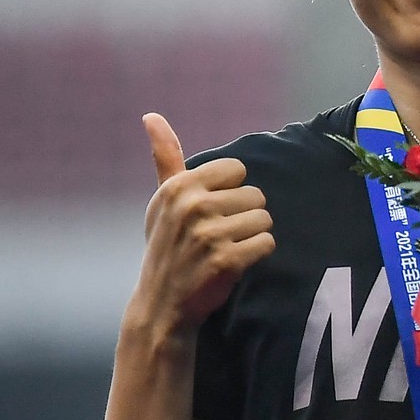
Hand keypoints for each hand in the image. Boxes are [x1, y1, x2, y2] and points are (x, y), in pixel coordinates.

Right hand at [128, 113, 273, 340]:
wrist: (160, 303)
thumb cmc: (167, 245)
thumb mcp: (163, 200)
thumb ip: (166, 157)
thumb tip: (151, 116)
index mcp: (179, 185)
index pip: (238, 170)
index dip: (230, 193)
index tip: (209, 212)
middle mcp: (192, 205)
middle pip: (256, 195)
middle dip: (243, 216)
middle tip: (216, 236)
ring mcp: (208, 232)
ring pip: (264, 219)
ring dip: (251, 236)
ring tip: (224, 249)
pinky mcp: (226, 258)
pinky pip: (267, 243)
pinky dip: (256, 255)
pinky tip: (233, 264)